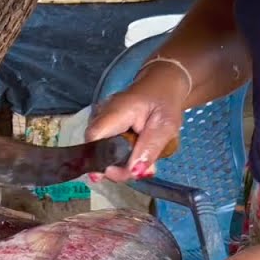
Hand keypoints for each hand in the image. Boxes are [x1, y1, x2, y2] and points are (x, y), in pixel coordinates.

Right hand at [84, 60, 190, 182]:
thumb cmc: (165, 101)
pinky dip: (123, 157)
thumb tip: (135, 173)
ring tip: (145, 161)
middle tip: (143, 170)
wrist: (163, 85)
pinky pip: (108, 149)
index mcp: (115, 111)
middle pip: (96, 151)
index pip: (94, 139)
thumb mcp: (166, 125)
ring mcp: (100, 122)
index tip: (114, 174)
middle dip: (118, 168)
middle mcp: (101, 116)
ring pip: (102, 153)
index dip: (98, 162)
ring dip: (122, 164)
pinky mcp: (104, 129)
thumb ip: (150, 149)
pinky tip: (138, 153)